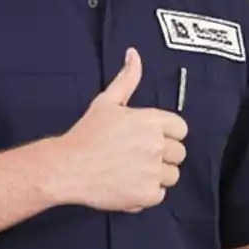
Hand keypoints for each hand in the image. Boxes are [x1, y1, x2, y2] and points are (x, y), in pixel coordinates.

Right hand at [48, 47, 188, 211]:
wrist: (66, 167)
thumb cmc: (87, 134)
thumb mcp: (108, 101)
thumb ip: (127, 78)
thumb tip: (134, 54)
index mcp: (153, 120)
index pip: (181, 129)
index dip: (167, 135)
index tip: (148, 139)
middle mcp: (157, 144)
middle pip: (179, 154)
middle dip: (162, 156)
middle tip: (137, 157)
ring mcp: (153, 171)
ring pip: (171, 176)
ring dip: (156, 176)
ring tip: (132, 172)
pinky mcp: (146, 194)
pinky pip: (159, 195)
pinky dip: (146, 194)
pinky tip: (127, 185)